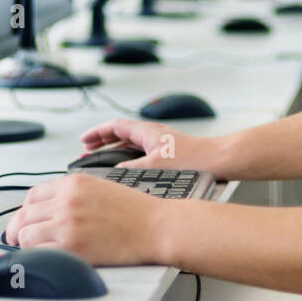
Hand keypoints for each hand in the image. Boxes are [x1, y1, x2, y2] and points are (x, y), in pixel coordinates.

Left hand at [3, 173, 169, 264]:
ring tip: (32, 250)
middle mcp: (66, 200)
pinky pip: (38, 252)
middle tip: (17, 239)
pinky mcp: (72, 247)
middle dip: (18, 228)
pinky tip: (44, 258)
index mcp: (73, 183)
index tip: (26, 220)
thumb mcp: (100, 187)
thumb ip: (72, 194)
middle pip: (24, 214)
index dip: (25, 210)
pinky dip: (36, 256)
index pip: (32, 195)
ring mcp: (67, 224)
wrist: (155, 226)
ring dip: (25, 243)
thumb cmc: (134, 211)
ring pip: (25, 234)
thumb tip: (50, 209)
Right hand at [79, 118, 221, 172]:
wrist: (218, 161)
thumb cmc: (193, 160)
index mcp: (147, 131)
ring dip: (114, 149)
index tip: (83, 140)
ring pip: (130, 143)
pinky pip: (139, 152)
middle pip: (120, 133)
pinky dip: (127, 157)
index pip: (115, 126)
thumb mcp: (154, 166)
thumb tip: (113, 175)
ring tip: (101, 159)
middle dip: (102, 141)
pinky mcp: (167, 153)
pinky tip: (125, 169)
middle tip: (87, 150)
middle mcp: (152, 134)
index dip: (97, 132)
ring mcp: (160, 143)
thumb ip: (131, 170)